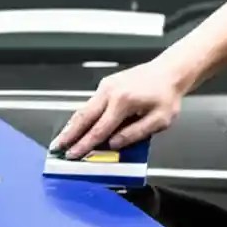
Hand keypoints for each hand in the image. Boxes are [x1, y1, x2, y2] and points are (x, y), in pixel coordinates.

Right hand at [50, 59, 193, 158]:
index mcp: (123, 102)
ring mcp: (106, 86)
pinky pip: (90, 103)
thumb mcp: (160, 121)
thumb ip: (135, 134)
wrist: (169, 72)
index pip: (99, 130)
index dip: (84, 145)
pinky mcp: (106, 85)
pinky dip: (82, 117)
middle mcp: (110, 92)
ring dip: (72, 126)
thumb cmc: (167, 96)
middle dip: (69, 134)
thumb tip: (114, 144)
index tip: (73, 155)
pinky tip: (77, 127)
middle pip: (83, 117)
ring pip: (84, 109)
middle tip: (56, 147)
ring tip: (62, 139)